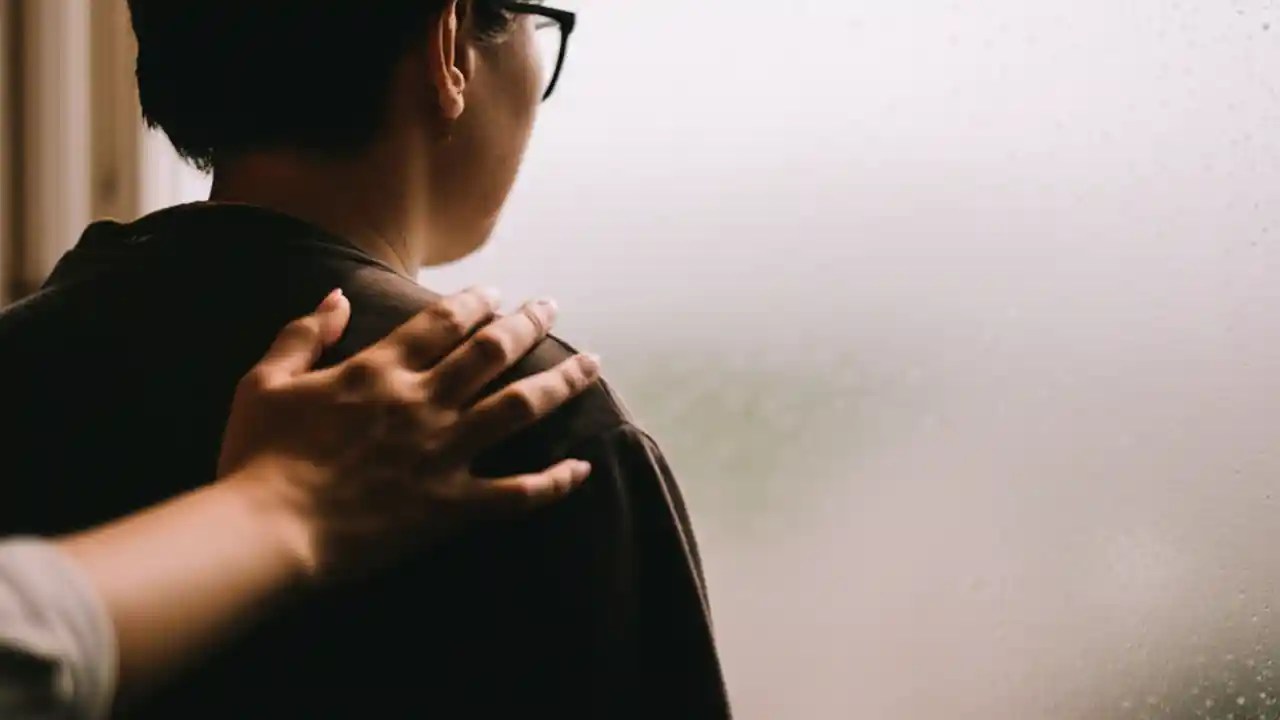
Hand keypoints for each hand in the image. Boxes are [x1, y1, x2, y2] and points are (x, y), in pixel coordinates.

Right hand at [217, 287, 600, 580]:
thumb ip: (304, 333)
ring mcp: (443, 452)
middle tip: (551, 307)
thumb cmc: (259, 457)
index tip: (497, 295)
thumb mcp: (266, 381)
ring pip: (519, 407)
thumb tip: (339, 296)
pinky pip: (518, 493)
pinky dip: (554, 483)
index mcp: (380, 370)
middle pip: (492, 352)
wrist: (268, 531)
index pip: (443, 322)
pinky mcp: (452, 505)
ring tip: (591, 363)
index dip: (476, 303)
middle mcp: (423, 402)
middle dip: (528, 324)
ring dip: (561, 382)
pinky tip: (582, 470)